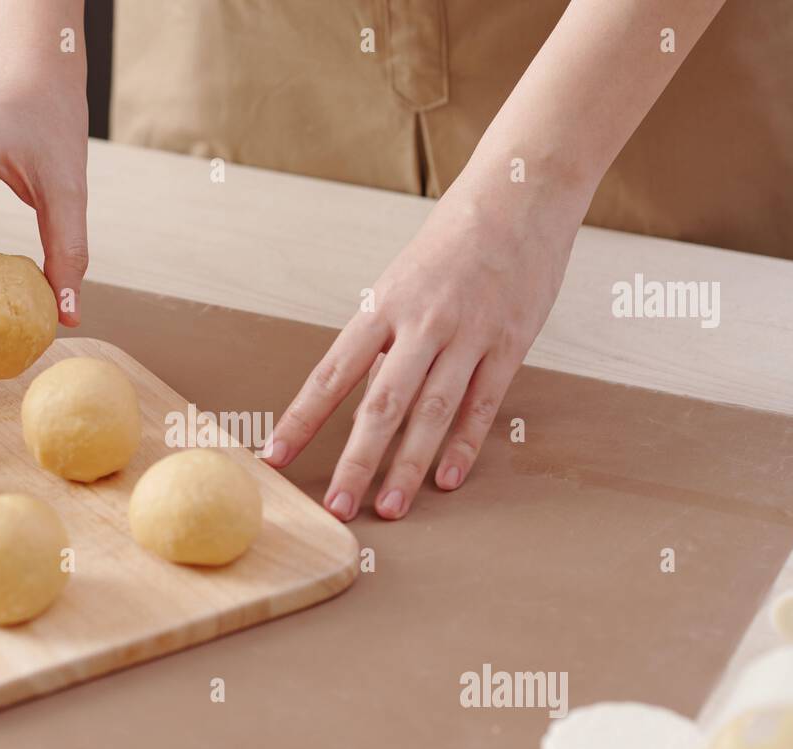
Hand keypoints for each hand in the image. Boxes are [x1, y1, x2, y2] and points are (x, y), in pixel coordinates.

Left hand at [265, 178, 582, 520]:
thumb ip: (386, 342)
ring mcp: (468, 334)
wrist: (519, 194)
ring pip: (432, 411)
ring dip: (409, 465)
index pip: (332, 373)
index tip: (273, 455)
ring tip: (391, 508)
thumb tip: (366, 400)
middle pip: (381, 404)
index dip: (301, 419)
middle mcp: (422, 323)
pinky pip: (483, 404)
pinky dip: (464, 445)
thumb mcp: (402, 281)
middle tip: (337, 507)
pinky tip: (446, 480)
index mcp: (382, 305)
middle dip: (356, 461)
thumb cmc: (451, 242)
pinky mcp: (510, 343)